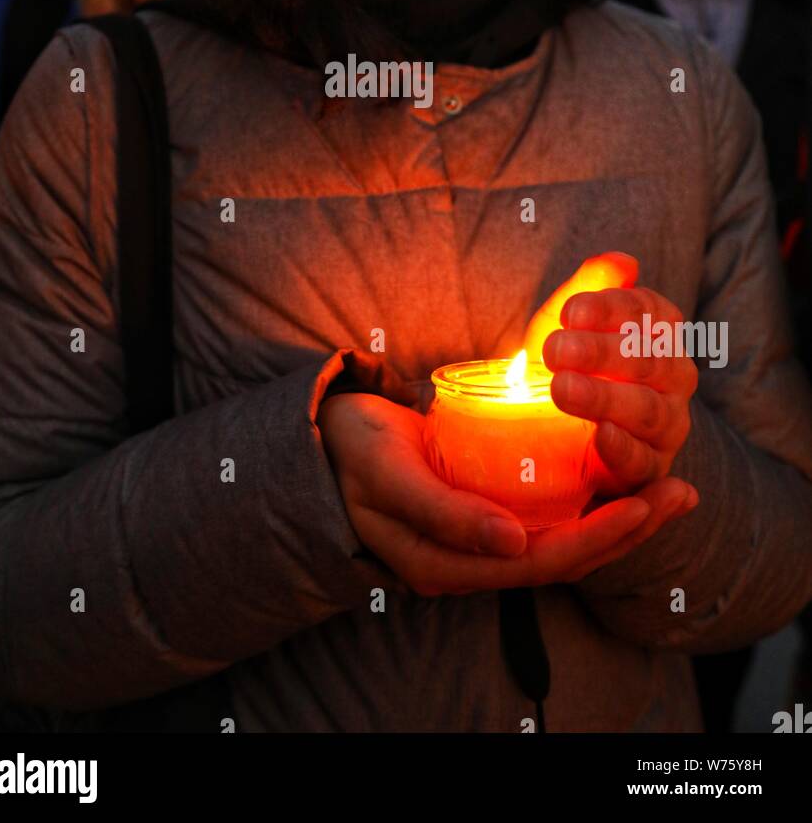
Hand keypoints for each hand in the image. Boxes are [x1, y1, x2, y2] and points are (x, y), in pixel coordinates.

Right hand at [318, 391, 697, 596]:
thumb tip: (512, 545)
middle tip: (681, 492)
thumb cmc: (354, 452)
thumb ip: (444, 513)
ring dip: (618, 519)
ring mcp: (479, 543)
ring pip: (562, 542)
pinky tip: (619, 482)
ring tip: (670, 492)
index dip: (599, 537)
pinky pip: (547, 521)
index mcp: (447, 564)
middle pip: (565, 557)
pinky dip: (588, 504)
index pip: (543, 561)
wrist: (324, 442)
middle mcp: (471, 564)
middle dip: (626, 528)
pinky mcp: (483, 517)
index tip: (645, 504)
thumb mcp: (390, 476)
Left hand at [542, 276, 699, 497]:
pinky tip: (598, 434)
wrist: (552, 425)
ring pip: (646, 409)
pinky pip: (642, 460)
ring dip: (604, 399)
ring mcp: (668, 422)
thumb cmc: (569, 362)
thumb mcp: (570, 322)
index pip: (645, 310)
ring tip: (562, 388)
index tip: (570, 312)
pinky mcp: (651, 466)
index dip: (610, 309)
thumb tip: (623, 261)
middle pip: (646, 359)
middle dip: (599, 353)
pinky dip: (621, 447)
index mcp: (658, 329)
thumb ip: (592, 286)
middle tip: (554, 350)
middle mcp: (674, 373)